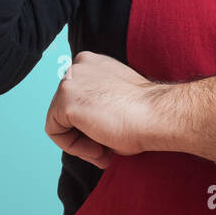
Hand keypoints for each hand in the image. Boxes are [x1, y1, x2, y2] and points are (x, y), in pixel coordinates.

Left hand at [44, 51, 168, 167]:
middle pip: (64, 108)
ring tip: (104, 152)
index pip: (76, 97)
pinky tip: (98, 150)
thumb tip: (84, 123)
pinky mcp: (65, 101)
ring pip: (58, 120)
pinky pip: (56, 132)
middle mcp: (77, 66)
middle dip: (83, 132)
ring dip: (80, 142)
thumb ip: (96, 103)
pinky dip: (73, 147)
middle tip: (106, 150)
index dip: (89, 122)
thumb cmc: (146, 114)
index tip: (108, 136)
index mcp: (92, 62)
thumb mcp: (115, 100)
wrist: (159, 115)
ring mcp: (69, 81)